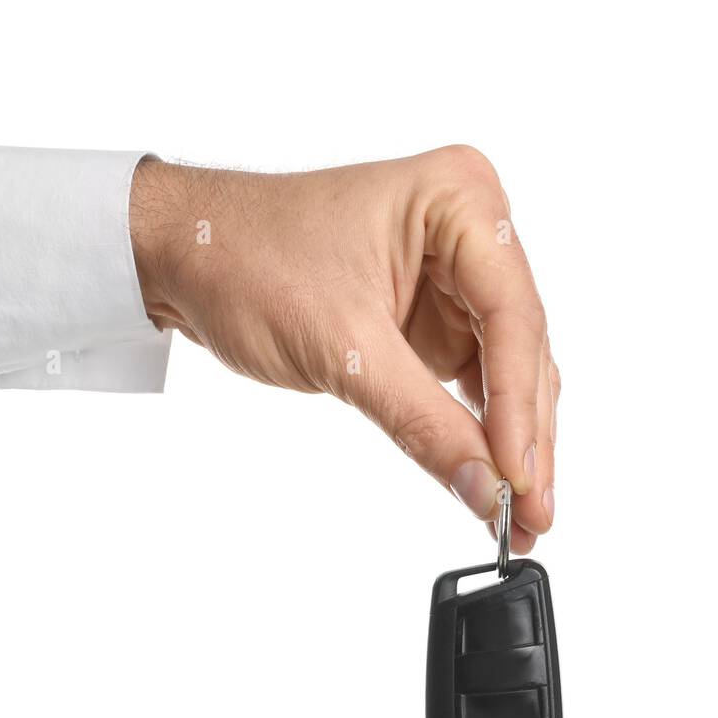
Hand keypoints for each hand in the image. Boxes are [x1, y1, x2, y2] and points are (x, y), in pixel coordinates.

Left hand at [130, 148, 557, 551]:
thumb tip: (486, 491)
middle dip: (525, 437)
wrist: (183, 254)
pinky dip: (477, 430)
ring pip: (505, 371)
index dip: (519, 408)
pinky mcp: (430, 315)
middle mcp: (470, 230)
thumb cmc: (247, 262)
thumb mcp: (342, 349)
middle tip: (533, 516)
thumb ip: (422, 422)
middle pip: (521, 347)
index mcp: (460, 200)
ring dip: (510, 443)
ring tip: (521, 517)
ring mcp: (453, 275)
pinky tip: (490, 481)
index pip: (513, 317)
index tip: (520, 481)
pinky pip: (471, 379)